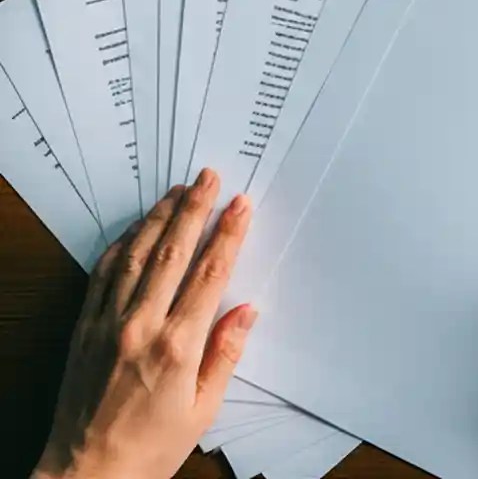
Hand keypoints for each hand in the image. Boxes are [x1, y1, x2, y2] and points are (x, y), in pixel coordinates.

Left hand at [32, 169, 256, 478]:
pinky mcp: (83, 329)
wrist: (85, 474)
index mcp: (177, 347)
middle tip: (208, 176)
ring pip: (135, 255)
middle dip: (194, 209)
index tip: (240, 205)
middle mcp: (140, 326)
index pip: (209, 274)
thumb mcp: (202, 409)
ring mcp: (107, 324)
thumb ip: (224, 354)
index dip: (227, 234)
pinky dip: (121, 245)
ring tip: (177, 190)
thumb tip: (245, 311)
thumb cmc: (149, 449)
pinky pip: (103, 275)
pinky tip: (136, 229)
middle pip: (172, 252)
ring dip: (158, 217)